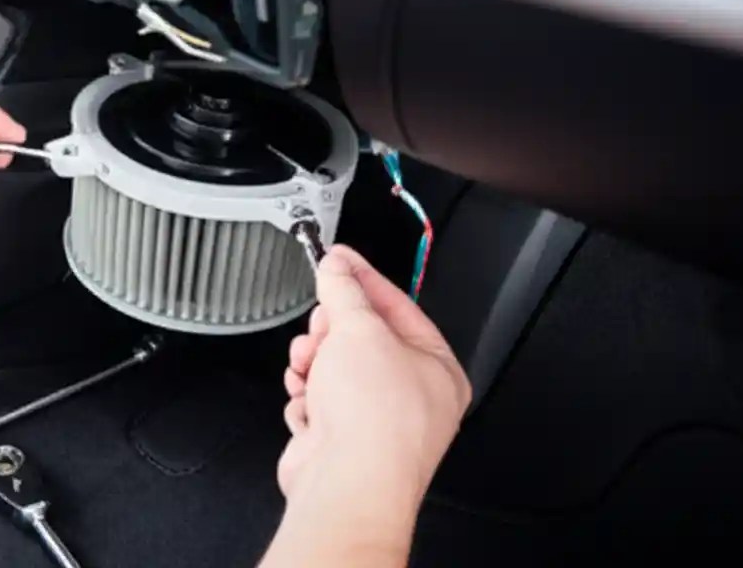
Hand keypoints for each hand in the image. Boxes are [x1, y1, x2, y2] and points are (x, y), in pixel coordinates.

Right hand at [274, 245, 470, 559]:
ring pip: (332, 371)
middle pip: (360, 339)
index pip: (398, 307)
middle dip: (331, 332)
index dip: (363, 279)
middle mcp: (412, 398)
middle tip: (322, 328)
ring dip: (313, 365)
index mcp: (436, 368)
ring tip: (309, 369)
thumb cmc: (375, 419)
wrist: (346, 483)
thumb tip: (336, 267)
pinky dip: (306, 400)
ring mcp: (375, 423)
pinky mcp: (341, 442)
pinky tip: (309, 405)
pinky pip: (316, 403)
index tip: (337, 258)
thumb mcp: (359, 328)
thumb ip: (344, 290)